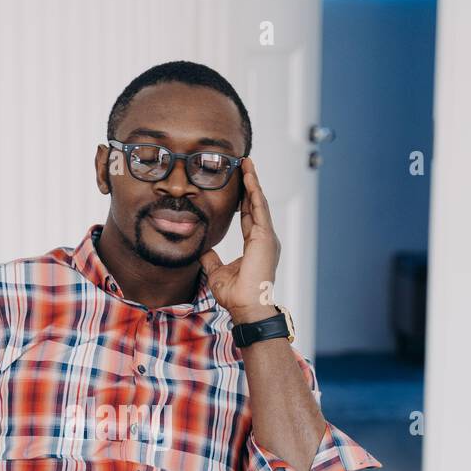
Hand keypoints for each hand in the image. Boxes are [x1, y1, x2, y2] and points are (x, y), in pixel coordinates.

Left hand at [199, 157, 281, 323]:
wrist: (246, 307)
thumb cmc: (235, 294)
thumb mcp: (216, 272)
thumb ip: (211, 259)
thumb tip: (203, 250)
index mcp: (255, 245)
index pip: (247, 216)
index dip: (242, 199)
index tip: (237, 183)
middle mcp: (264, 238)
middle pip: (255, 205)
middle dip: (249, 184)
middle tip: (244, 164)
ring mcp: (267, 237)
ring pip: (258, 202)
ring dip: (252, 182)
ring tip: (246, 163)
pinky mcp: (266, 237)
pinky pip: (259, 208)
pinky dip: (254, 191)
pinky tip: (249, 177)